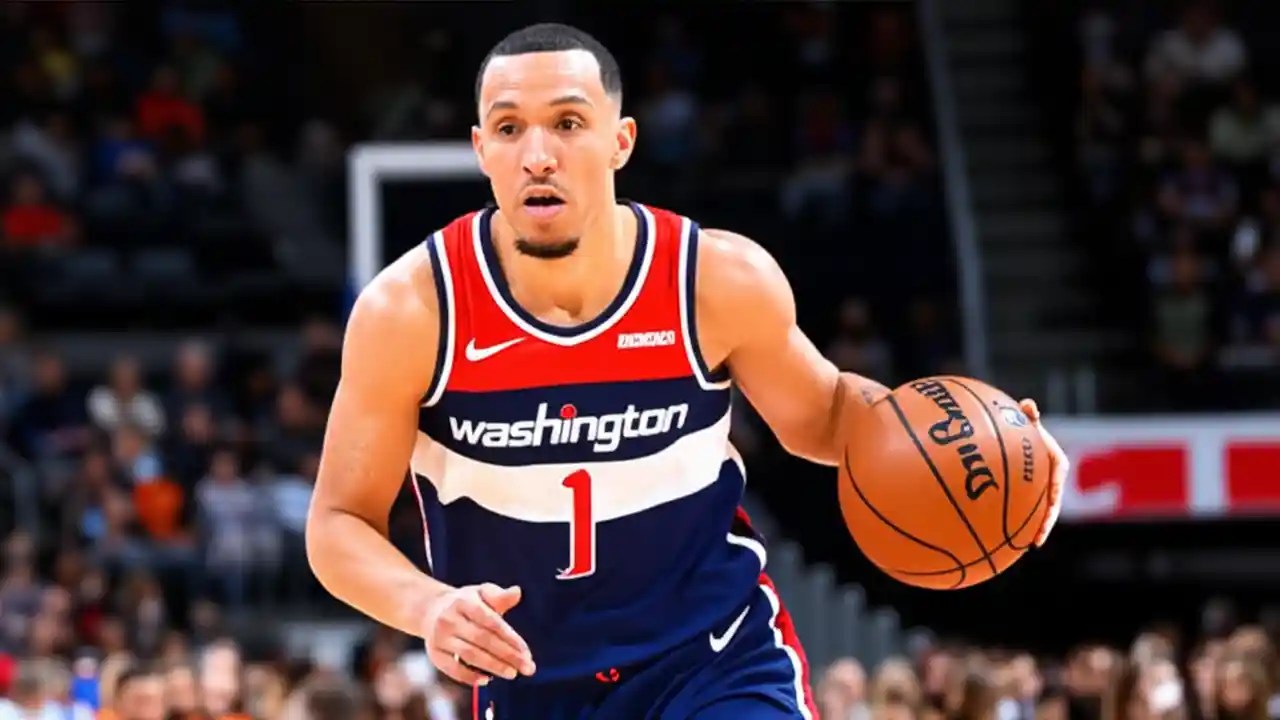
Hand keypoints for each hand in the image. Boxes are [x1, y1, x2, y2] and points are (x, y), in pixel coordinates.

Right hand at [423, 583, 535, 685]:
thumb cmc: (466, 603)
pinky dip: (470, 677)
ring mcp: (439, 637)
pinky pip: (452, 669)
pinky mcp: (434, 654)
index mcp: (464, 602)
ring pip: (469, 655)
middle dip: (507, 655)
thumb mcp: (481, 593)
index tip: (526, 652)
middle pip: (482, 640)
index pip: (491, 621)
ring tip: (512, 673)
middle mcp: (449, 619)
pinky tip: (488, 680)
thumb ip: (499, 596)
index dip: (510, 638)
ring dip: (493, 666)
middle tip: (527, 667)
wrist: (431, 610)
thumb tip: (517, 592)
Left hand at [1018, 399, 1067, 546]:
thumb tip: (1029, 404)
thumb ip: (1029, 416)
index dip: (1052, 509)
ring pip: (1038, 511)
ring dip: (1031, 528)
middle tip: (1034, 542)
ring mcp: (1042, 487)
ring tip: (1020, 548)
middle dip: (1043, 525)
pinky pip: (1025, 507)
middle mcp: (1053, 480)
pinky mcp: (1031, 490)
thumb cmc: (1024, 424)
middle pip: (1050, 507)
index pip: (1057, 490)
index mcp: (1058, 465)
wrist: (1019, 430)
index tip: (1045, 522)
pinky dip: (1016, 520)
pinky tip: (1000, 535)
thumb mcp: (1028, 421)